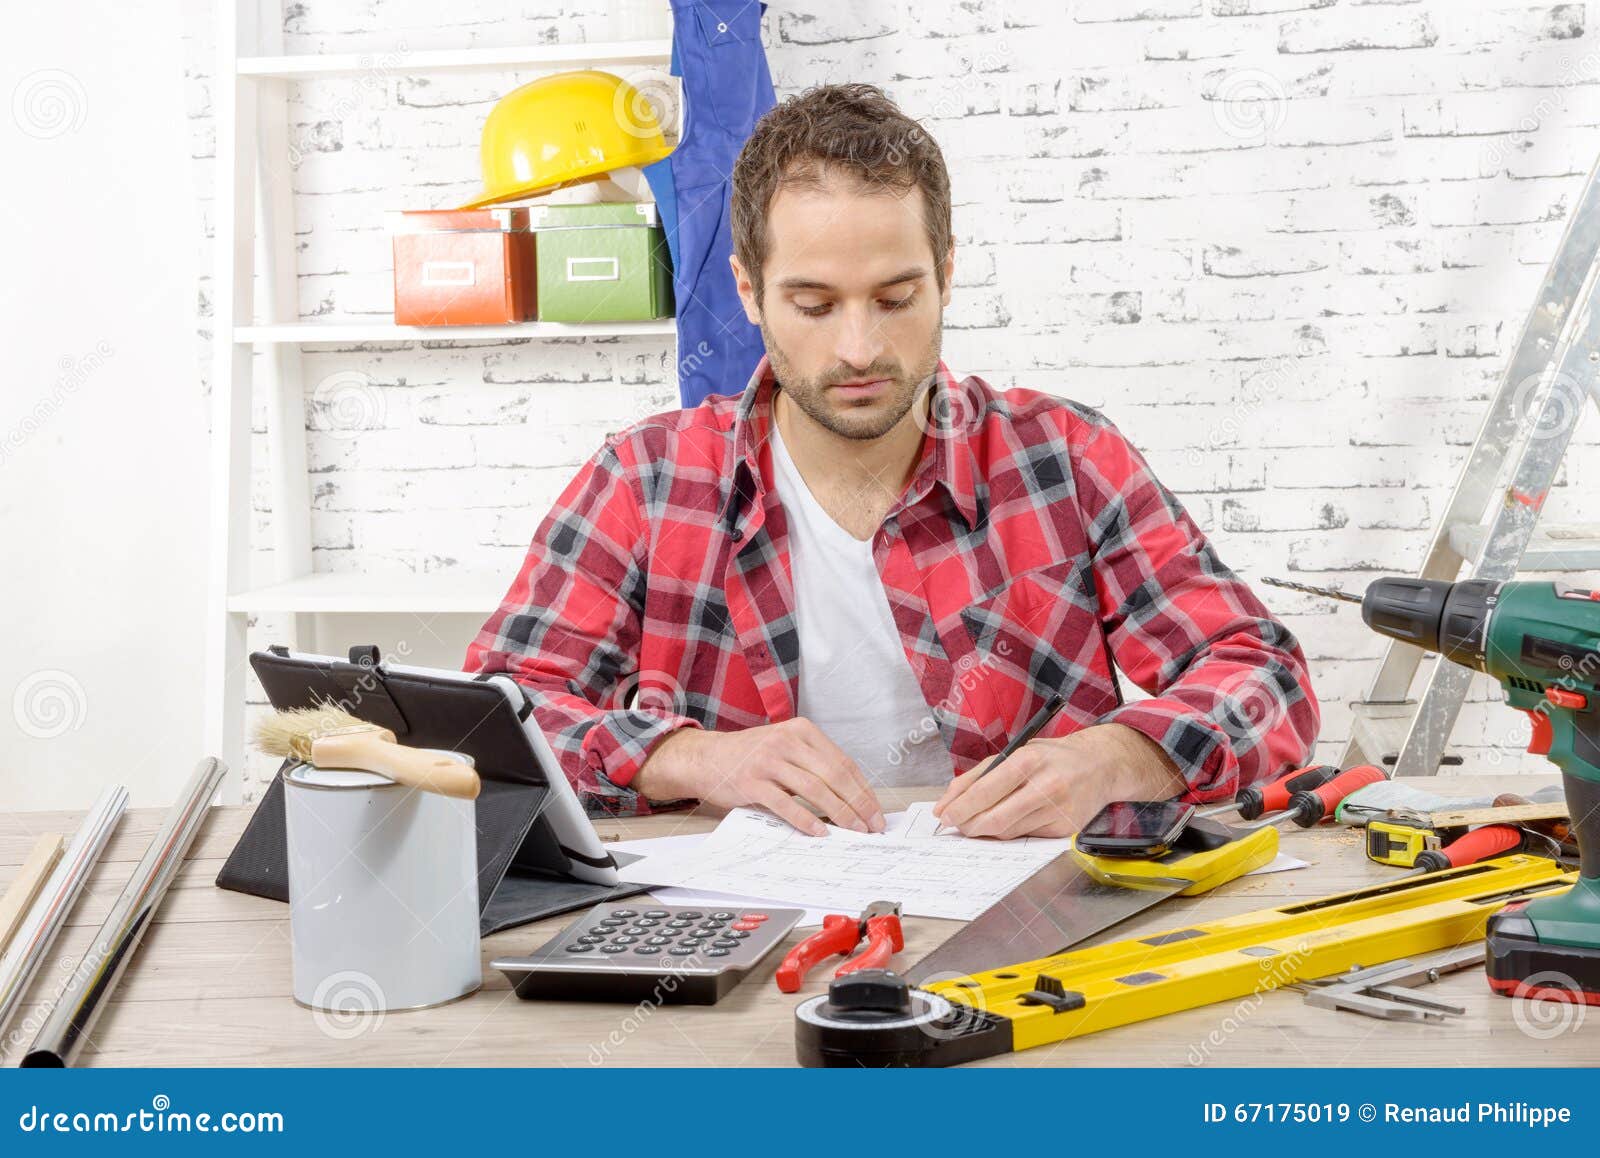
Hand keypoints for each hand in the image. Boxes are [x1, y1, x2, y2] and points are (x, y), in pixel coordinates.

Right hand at [633, 718, 885, 835]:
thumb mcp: (786, 748)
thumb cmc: (752, 757)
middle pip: (834, 775)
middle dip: (858, 803)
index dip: (863, 789)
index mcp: (802, 730)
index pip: (843, 762)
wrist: (707, 757)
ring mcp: (769, 760)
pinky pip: (786, 803)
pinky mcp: (753, 781)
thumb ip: (813, 764)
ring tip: (853, 830)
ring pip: (815, 789)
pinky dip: (806, 819)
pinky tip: (820, 832)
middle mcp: (787, 741)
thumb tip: (851, 798)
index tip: (875, 811)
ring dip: (839, 813)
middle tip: (871, 826)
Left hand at [931, 723, 1185, 839]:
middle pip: (995, 818)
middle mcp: (1045, 786)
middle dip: (968, 825)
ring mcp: (1058, 810)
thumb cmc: (1050, 758)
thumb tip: (946, 802)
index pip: (985, 791)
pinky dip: (1009, 832)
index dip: (960, 807)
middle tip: (955, 825)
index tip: (943, 815)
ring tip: (975, 823)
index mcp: (1028, 761)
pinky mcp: (1064, 829)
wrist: (1099, 766)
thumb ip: (979, 775)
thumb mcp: (1015, 753)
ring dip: (985, 831)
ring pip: (1008, 832)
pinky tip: (1005, 823)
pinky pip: (1025, 837)